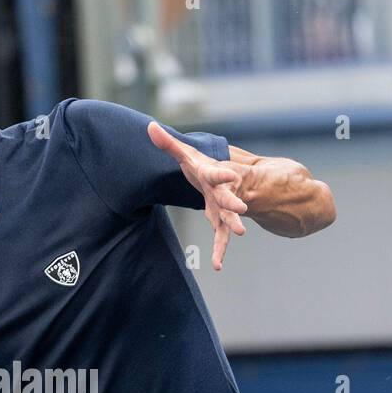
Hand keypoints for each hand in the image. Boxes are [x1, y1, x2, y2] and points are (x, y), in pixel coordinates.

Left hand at [147, 121, 248, 269]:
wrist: (214, 177)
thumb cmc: (198, 165)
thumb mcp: (184, 155)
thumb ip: (168, 143)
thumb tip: (149, 126)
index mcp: (211, 175)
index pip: (217, 173)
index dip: (223, 174)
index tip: (233, 175)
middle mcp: (220, 192)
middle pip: (227, 198)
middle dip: (233, 204)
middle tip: (241, 209)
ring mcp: (222, 208)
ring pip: (228, 219)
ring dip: (232, 227)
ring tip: (239, 235)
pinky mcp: (219, 221)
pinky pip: (220, 237)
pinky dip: (219, 251)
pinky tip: (217, 266)